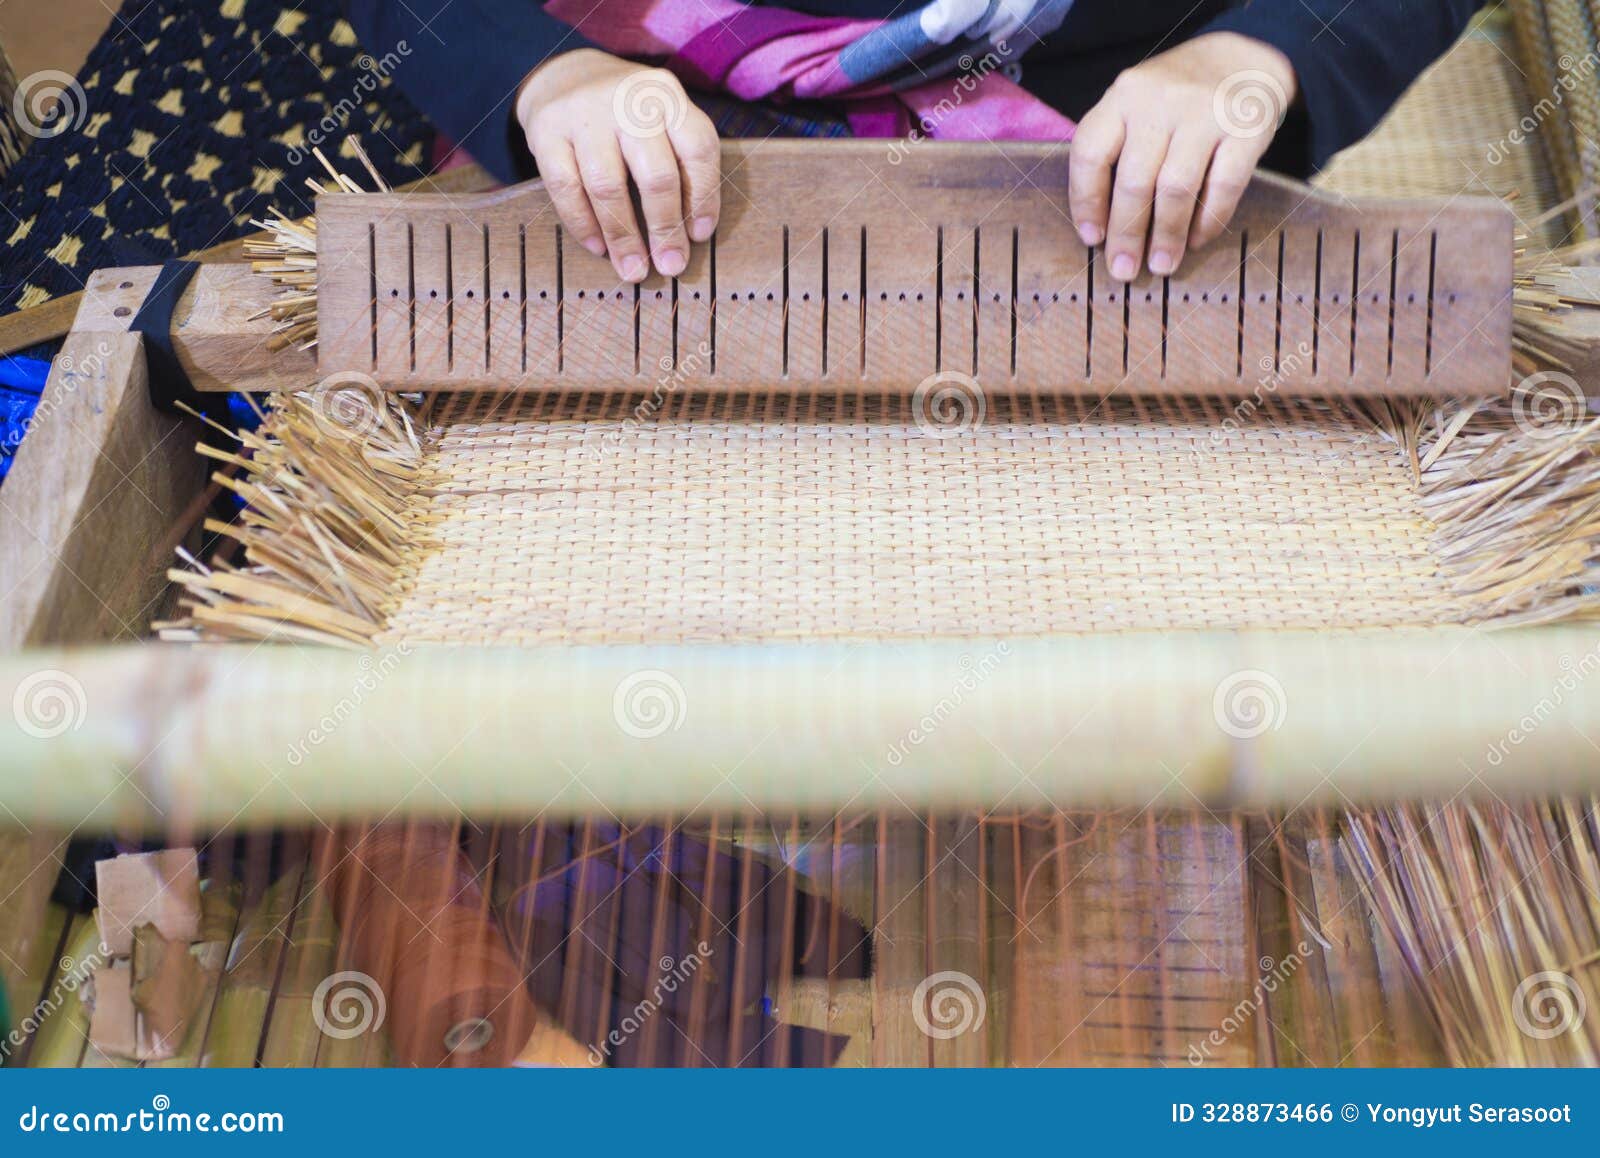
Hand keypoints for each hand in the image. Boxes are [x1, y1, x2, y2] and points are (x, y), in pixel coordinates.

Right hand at [516, 49, 720, 281]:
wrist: (567, 77)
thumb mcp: (663, 119)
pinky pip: (566, 188)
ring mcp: (584, 114)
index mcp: (667, 95)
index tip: (699, 235)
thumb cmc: (629, 116)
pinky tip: (598, 248)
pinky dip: (583, 224)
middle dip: (665, 228)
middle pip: (655, 173)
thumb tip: (689, 237)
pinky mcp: (546, 131)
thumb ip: (681, 162)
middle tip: (671, 266)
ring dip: (623, 236)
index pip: (697, 148)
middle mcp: (628, 100)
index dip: (703, 196)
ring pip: (608, 185)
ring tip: (633, 270)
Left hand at [1068, 32, 1296, 280]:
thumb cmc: (1174, 100)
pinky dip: (1208, 220)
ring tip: (1161, 265)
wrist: (1242, 58)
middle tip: (1122, 270)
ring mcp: (1206, 112)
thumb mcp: (1135, 106)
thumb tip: (1101, 230)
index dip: (1086, 202)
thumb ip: (1115, 150)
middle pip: (1134, 180)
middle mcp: (1161, 100)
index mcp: (1123, 95)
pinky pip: (1224, 186)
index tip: (1091, 239)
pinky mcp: (1247, 127)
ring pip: (1176, 188)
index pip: (1091, 154)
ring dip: (1166, 235)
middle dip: (1126, 234)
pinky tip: (1196, 240)